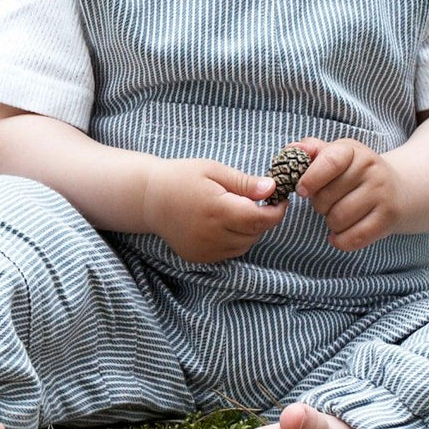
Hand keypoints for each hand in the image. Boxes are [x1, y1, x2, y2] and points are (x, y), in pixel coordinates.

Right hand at [141, 158, 283, 262]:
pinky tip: (224, 223)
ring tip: (238, 210)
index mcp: (217, 209)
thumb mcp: (214, 170)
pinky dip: (234, 240)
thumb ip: (244, 183)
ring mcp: (204, 250)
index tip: (280, 199)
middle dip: (263, 218)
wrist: (149, 198)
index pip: (260, 219)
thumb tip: (272, 188)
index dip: (276, 211)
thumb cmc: (182, 177)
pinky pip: (229, 252)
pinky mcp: (198, 257)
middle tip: (258, 200)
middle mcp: (211, 234)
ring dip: (250, 230)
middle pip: (254, 234)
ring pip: (244, 246)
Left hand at [292, 138, 405, 250]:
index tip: (301, 191)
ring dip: (330, 223)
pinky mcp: (389, 218)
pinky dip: (340, 241)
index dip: (310, 179)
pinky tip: (339, 235)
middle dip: (319, 205)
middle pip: (327, 196)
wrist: (399, 189)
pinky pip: (354, 238)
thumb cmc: (355, 172)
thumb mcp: (337, 154)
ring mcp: (382, 194)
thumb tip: (294, 148)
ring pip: (338, 219)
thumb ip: (311, 150)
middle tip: (327, 203)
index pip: (330, 162)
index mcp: (354, 151)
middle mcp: (372, 170)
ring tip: (337, 216)